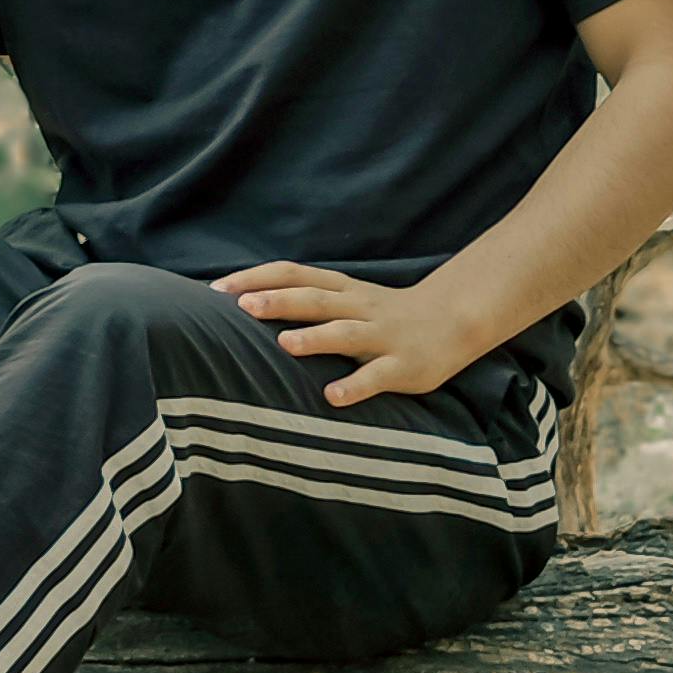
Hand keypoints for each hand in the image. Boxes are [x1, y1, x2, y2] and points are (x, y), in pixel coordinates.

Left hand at [212, 260, 474, 407]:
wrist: (454, 320)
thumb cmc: (386, 315)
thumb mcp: (348, 300)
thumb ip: (309, 300)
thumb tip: (248, 305)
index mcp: (343, 289)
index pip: (295, 274)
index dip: (257, 278)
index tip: (218, 289)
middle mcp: (359, 307)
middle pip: (315, 299)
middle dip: (279, 301)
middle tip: (241, 306)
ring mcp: (382, 336)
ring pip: (346, 333)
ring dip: (315, 337)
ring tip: (284, 345)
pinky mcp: (403, 366)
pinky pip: (377, 376)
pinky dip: (355, 385)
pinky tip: (332, 397)